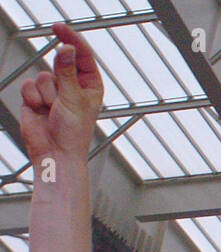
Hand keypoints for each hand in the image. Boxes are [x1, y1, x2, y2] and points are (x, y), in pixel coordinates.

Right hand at [19, 23, 104, 161]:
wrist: (55, 153)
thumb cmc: (73, 133)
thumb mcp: (73, 99)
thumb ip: (67, 72)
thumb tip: (66, 48)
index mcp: (90, 85)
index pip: (82, 55)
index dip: (71, 39)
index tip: (58, 28)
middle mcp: (72, 85)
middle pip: (60, 61)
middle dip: (57, 75)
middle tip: (61, 95)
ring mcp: (53, 90)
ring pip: (43, 74)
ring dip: (46, 93)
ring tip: (52, 110)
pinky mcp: (35, 96)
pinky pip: (29, 85)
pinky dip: (32, 98)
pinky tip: (39, 111)